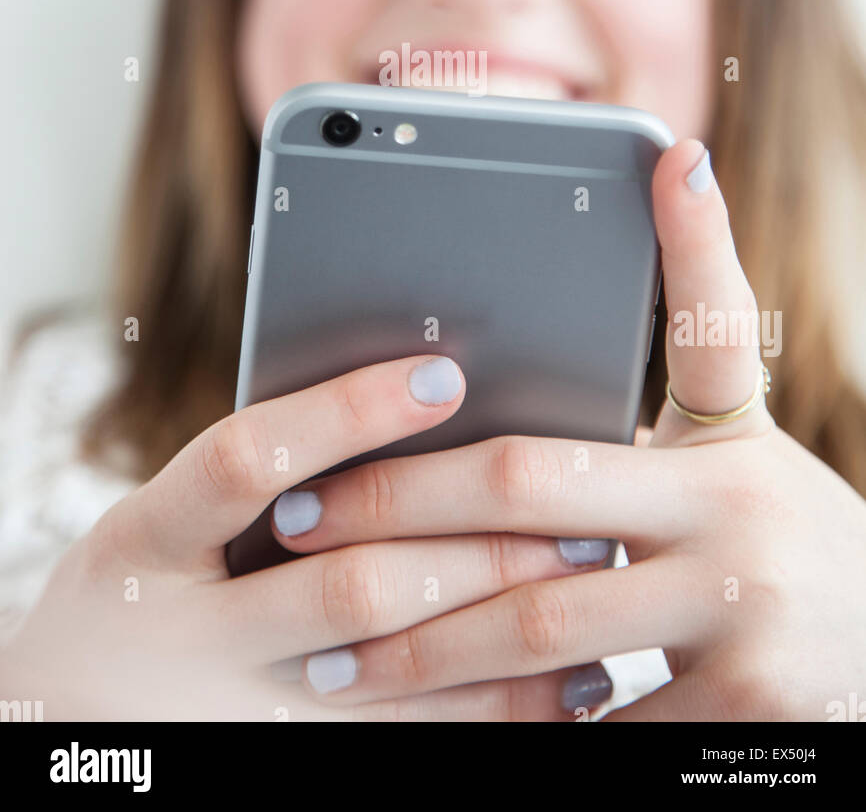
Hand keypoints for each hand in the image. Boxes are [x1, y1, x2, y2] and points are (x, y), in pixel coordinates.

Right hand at [1, 354, 607, 720]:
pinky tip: (561, 686)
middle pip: (347, 585)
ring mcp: (235, 719)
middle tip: (572, 510)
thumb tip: (414, 402)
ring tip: (589, 579)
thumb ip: (253, 487)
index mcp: (142, 544)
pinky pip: (404, 746)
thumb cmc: (137, 596)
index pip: (242, 463)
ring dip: (502, 629)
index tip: (443, 373)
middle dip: (473, 547)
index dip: (343, 415)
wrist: (62, 729)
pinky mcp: (287, 768)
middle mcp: (182, 641)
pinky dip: (491, 715)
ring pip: (390, 677)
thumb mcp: (156, 532)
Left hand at [274, 139, 865, 720]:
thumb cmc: (777, 537)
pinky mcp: (739, 715)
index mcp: (729, 447)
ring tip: (332, 657)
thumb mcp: (741, 450)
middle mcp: (737, 521)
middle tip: (302, 520)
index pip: (698, 330)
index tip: (584, 226)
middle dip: (401, 504)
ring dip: (421, 645)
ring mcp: (741, 621)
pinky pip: (588, 726)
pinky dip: (503, 727)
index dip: (686, 243)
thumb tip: (662, 188)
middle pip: (533, 490)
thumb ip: (686, 362)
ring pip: (537, 624)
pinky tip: (430, 728)